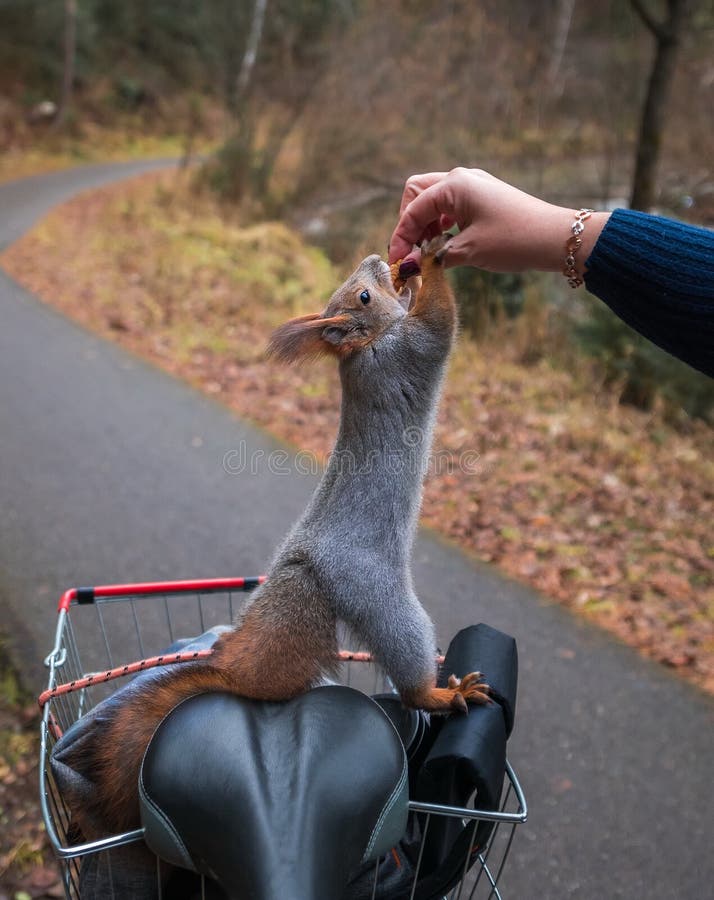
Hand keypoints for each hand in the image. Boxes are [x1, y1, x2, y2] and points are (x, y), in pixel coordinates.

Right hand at [388, 168, 608, 275]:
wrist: (556, 238)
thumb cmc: (513, 240)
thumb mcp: (468, 251)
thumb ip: (434, 255)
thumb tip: (411, 264)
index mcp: (454, 185)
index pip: (412, 210)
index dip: (401, 237)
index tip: (398, 262)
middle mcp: (461, 179)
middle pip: (417, 194)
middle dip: (409, 223)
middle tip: (413, 252)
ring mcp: (474, 186)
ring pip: (434, 199)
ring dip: (426, 225)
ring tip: (429, 252)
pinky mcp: (483, 198)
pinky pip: (451, 206)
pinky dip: (442, 224)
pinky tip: (446, 244)